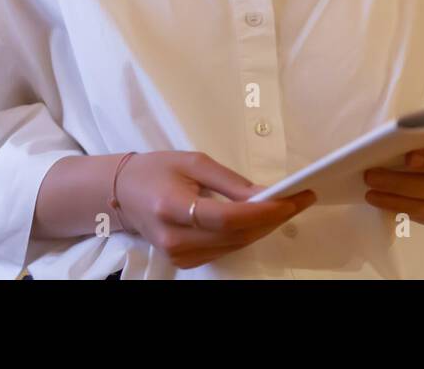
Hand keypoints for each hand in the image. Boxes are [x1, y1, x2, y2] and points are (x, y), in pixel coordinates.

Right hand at [115, 151, 316, 269]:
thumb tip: (266, 195)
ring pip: (235, 246)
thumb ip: (230, 182)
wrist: (123, 193)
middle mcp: (174, 239)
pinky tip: (262, 219)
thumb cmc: (156, 170)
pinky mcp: (185, 261)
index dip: (262, 212)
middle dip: (273, 219)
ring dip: (265, 228)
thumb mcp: (193, 162)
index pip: (225, 217)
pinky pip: (225, 250)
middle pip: (235, 235)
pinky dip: (247, 235)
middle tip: (301, 199)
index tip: (292, 199)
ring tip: (289, 206)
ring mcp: (178, 255)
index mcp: (171, 207)